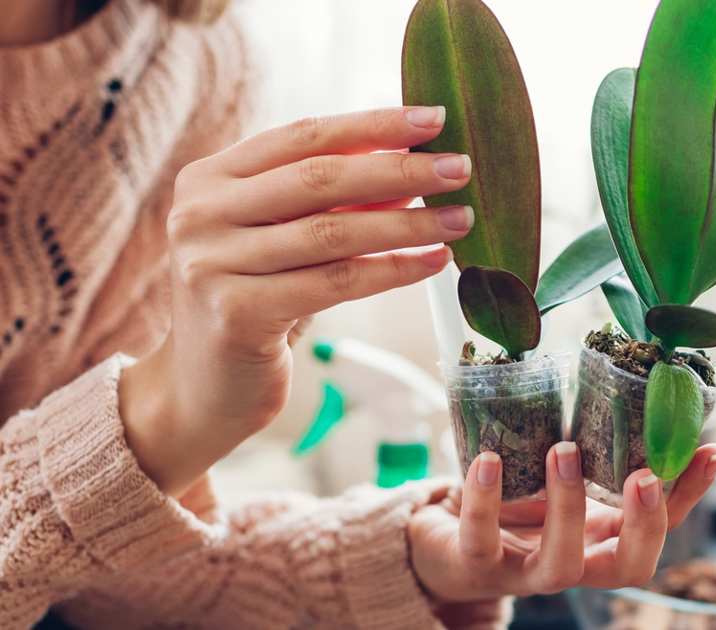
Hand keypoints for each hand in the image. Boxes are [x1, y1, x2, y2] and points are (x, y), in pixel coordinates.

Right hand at [119, 107, 470, 495]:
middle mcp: (200, 213)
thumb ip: (332, 200)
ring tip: (460, 218)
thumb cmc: (256, 303)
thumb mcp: (285, 239)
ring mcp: (210, 263)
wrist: (203, 390)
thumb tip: (413, 160)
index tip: (435, 118)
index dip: (373, 125)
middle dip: (399, 170)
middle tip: (461, 167)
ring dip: (408, 224)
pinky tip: (433, 262)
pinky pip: (335, 284)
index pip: (303, 136)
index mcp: (209, 178)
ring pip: (333, 233)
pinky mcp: (236, 314)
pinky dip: (392, 271)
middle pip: (319, 179)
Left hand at [409, 442, 715, 600]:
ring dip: (568, 507)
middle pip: (629, 567)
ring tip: (565, 449)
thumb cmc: (518, 506)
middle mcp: (575, 563)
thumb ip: (609, 454)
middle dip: (644, 524)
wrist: (446, 537)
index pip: (663, 525)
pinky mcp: (475, 562)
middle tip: (643, 473)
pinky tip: (489, 458)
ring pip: (560, 564)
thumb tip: (662, 409)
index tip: (709, 450)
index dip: (690, 495)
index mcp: (603, 540)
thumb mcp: (569, 478)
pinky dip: (485, 498)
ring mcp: (526, 570)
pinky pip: (481, 539)